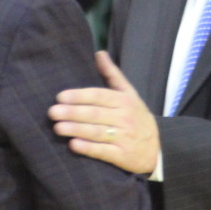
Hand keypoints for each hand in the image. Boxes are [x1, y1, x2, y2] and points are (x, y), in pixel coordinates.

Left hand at [50, 51, 159, 174]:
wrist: (157, 149)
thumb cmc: (137, 117)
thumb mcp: (129, 94)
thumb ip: (112, 74)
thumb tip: (98, 53)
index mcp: (125, 101)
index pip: (99, 96)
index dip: (80, 96)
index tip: (60, 97)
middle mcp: (125, 118)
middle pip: (95, 114)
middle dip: (73, 113)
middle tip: (52, 112)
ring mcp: (124, 138)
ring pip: (97, 132)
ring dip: (76, 130)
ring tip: (57, 128)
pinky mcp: (122, 156)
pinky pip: (103, 151)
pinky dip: (89, 148)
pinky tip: (74, 145)